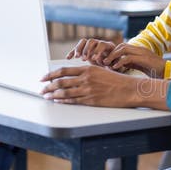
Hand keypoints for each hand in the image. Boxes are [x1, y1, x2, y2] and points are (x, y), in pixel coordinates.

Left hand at [40, 64, 169, 107]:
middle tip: (41, 89)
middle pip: (61, 81)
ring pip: (65, 91)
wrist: (129, 89)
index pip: (63, 71)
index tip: (43, 77)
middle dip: (48, 86)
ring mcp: (88, 89)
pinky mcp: (91, 100)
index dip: (51, 74)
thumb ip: (88, 72)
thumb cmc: (117, 80)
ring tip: (46, 96)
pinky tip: (57, 100)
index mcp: (88, 69)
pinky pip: (73, 100)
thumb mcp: (101, 70)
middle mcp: (86, 78)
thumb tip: (75, 74)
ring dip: (53, 94)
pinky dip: (63, 100)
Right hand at [67, 38, 115, 64]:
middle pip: (91, 41)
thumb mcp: (114, 65)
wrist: (109, 64)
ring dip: (79, 49)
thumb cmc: (113, 65)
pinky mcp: (83, 49)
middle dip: (87, 50)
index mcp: (108, 46)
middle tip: (85, 59)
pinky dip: (72, 52)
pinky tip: (68, 58)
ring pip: (83, 42)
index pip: (102, 44)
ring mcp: (90, 45)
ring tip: (77, 57)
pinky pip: (76, 48)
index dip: (98, 51)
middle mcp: (99, 43)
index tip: (94, 59)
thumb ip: (110, 63)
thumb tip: (106, 63)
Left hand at [103, 43, 165, 76]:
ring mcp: (142, 53)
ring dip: (113, 56)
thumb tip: (120, 64)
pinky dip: (120, 62)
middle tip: (103, 61)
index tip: (106, 60)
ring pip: (123, 49)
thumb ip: (131, 63)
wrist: (168, 72)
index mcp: (139, 50)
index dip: (113, 52)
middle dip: (110, 52)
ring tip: (106, 63)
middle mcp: (140, 49)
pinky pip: (128, 58)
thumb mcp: (141, 66)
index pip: (122, 46)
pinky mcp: (144, 58)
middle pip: (121, 45)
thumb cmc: (155, 71)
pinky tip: (115, 68)